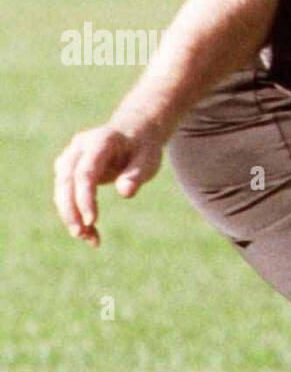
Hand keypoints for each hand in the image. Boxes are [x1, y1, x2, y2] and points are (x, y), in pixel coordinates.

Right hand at [53, 124, 163, 246]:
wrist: (133, 132)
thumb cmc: (143, 148)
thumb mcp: (148, 159)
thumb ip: (137, 175)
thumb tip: (126, 192)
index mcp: (100, 141)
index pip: (85, 172)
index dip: (84, 197)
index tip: (91, 221)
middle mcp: (79, 147)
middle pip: (66, 180)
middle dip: (70, 209)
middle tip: (80, 234)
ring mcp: (71, 157)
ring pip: (61, 188)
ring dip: (71, 215)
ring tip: (90, 239)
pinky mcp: (69, 169)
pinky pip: (66, 193)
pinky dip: (75, 213)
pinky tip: (90, 233)